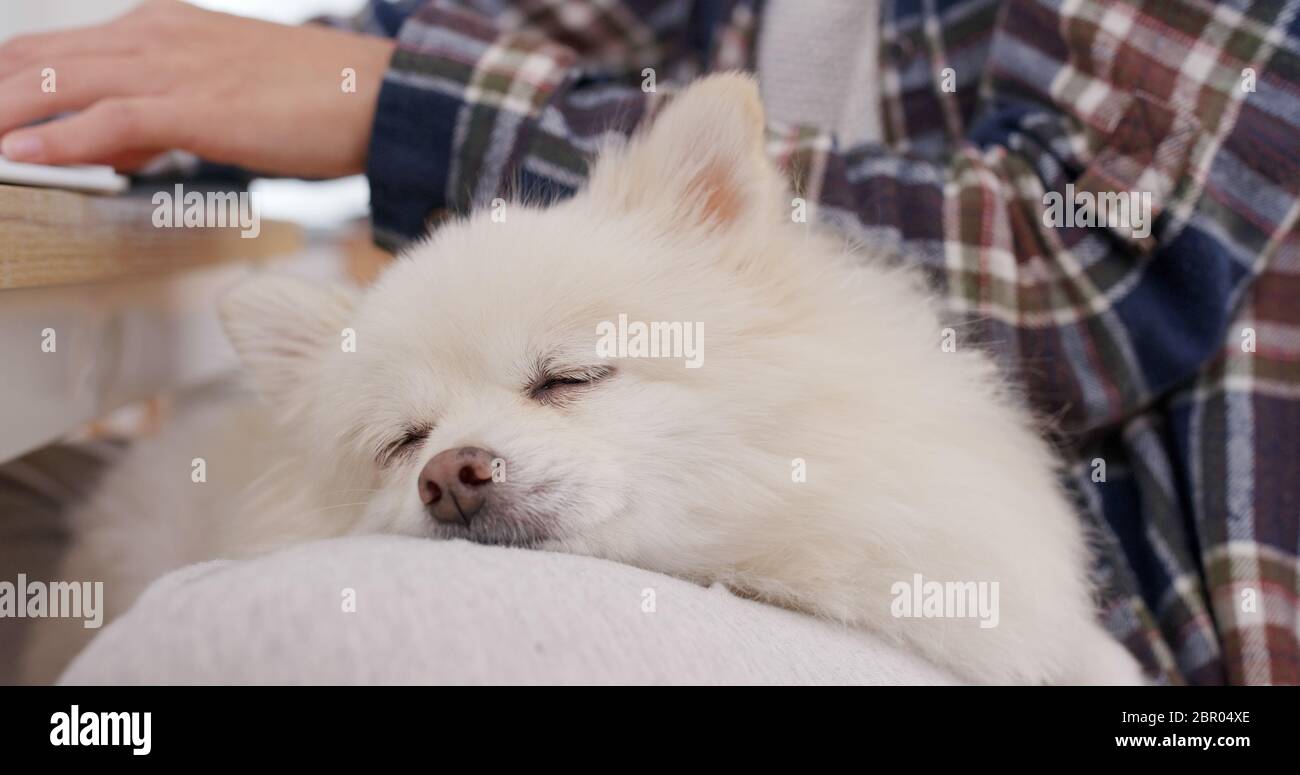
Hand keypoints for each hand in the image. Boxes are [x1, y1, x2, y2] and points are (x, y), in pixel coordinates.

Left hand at [0, 0, 396, 177]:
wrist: (378, 94)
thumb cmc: (313, 98)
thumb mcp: (218, 97)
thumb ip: (156, 115)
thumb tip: (110, 145)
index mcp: (157, 27)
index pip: (53, 51)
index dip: (5, 85)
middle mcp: (152, 35)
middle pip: (36, 59)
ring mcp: (170, 66)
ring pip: (55, 83)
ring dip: (3, 116)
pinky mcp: (193, 105)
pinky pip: (106, 120)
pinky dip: (55, 140)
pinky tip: (21, 158)